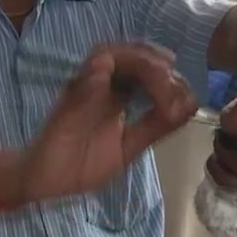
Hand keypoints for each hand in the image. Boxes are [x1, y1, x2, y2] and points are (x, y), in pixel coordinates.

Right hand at [21, 43, 197, 202]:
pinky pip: (86, 77)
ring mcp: (85, 87)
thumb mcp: (130, 147)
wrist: (46, 183)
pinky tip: (126, 82)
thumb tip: (190, 106)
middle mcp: (102, 84)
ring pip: (113, 54)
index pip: (148, 68)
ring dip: (140, 62)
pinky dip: (103, 73)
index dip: (170, 78)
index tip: (185, 99)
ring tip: (160, 78)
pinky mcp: (69, 99)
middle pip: (134, 53)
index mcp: (118, 93)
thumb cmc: (83, 164)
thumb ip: (156, 127)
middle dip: (159, 64)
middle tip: (174, 84)